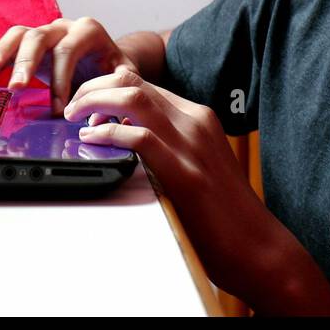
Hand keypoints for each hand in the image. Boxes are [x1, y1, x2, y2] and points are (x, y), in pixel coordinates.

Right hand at [0, 17, 137, 115]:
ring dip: (4, 56)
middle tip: (18, 88)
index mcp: (88, 31)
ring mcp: (45, 32)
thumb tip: (107, 109)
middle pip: (39, 37)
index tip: (58, 109)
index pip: (68, 51)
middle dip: (26, 63)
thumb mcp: (125, 76)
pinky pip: (9, 45)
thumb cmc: (114, 70)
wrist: (107, 60)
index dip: (61, 80)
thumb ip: (119, 88)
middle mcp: (64, 27)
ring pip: (19, 35)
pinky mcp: (30, 43)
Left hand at [63, 68, 329, 315]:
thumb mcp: (196, 163)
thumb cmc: (225, 213)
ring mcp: (192, 144)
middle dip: (93, 88)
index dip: (107, 87)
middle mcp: (196, 122)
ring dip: (94, 102)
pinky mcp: (185, 173)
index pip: (144, 83)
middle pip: (133, 82)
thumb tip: (126, 136)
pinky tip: (93, 139)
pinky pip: (138, 137)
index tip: (87, 103)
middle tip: (71, 108)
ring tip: (75, 118)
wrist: (258, 246)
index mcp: (199, 118)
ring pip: (133, 98)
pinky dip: (108, 133)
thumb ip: (168, 144)